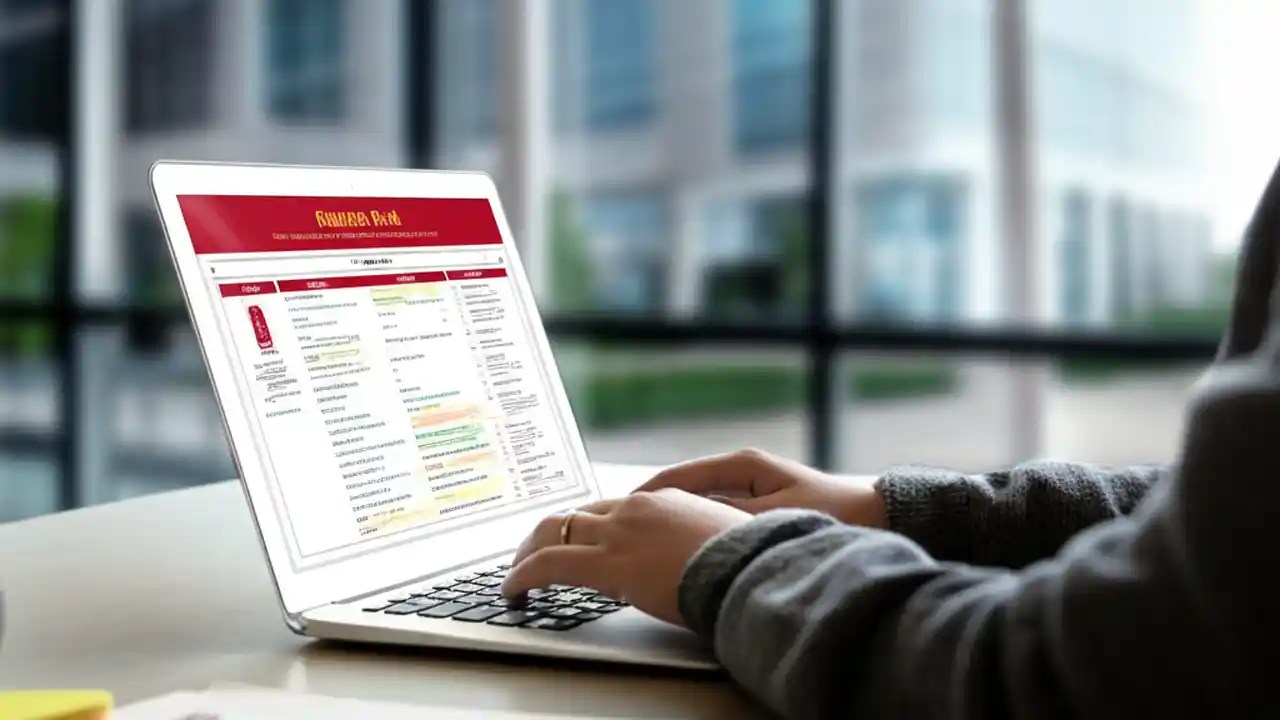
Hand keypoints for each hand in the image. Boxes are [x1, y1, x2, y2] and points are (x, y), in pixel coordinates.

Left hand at [502, 489, 750, 625]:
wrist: (750, 570)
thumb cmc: (749, 561)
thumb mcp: (725, 538)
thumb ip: (701, 539)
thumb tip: (699, 554)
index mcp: (666, 499)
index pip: (613, 508)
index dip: (590, 527)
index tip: (580, 540)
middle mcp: (636, 507)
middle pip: (577, 513)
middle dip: (550, 532)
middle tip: (533, 553)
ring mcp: (618, 531)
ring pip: (554, 531)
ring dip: (529, 552)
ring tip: (516, 574)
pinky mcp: (604, 562)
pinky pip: (548, 564)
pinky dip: (523, 575)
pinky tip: (514, 590)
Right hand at [635, 448, 887, 527]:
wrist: (879, 517)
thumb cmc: (834, 515)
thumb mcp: (774, 520)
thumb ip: (728, 522)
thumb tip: (686, 527)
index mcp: (743, 465)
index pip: (679, 477)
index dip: (646, 496)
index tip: (620, 512)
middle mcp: (743, 470)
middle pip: (683, 488)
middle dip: (652, 507)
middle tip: (622, 528)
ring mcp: (751, 486)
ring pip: (697, 502)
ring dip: (673, 518)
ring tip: (643, 539)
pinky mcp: (761, 504)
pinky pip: (715, 514)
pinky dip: (695, 526)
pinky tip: (682, 546)